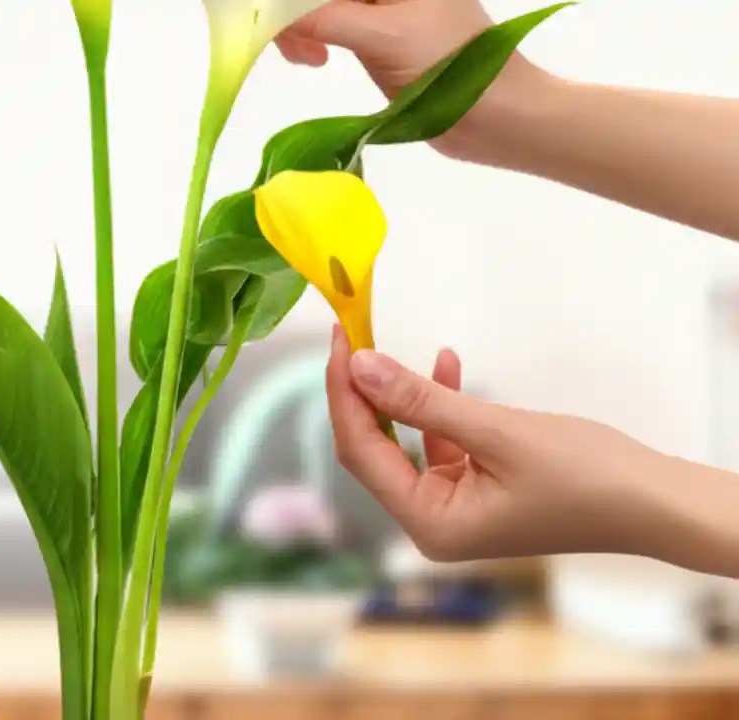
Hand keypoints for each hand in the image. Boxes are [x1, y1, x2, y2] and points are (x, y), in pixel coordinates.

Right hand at [275, 0, 547, 159]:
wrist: (495, 114)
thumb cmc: (449, 63)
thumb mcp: (382, 33)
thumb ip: (324, 17)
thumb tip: (270, 19)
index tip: (265, 16)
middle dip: (291, 9)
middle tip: (287, 44)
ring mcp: (382, 4)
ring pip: (318, 4)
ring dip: (298, 26)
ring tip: (306, 60)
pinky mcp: (377, 33)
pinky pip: (328, 23)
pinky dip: (311, 38)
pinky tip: (313, 59)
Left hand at [325, 325, 670, 562]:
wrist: (655, 502)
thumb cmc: (586, 476)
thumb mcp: (496, 431)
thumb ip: (422, 400)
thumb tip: (361, 367)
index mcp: (430, 524)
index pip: (362, 452)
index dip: (344, 394)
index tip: (340, 341)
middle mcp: (432, 523)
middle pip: (375, 448)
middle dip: (363, 391)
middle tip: (353, 334)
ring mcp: (453, 508)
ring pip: (404, 441)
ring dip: (400, 392)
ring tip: (388, 341)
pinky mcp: (475, 490)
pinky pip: (440, 442)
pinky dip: (438, 405)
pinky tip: (448, 362)